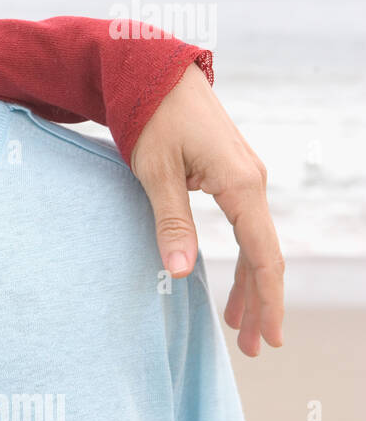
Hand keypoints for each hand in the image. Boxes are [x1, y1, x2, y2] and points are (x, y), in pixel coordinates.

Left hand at [130, 63, 283, 356]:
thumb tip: (178, 273)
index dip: (267, 300)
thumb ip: (171, 222)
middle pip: (265, 256)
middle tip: (253, 348)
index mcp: (239, 184)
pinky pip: (244, 227)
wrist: (156, 72)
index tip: (268, 338)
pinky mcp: (230, 175)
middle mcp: (252, 182)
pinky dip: (240, 259)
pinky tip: (229, 284)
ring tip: (239, 328)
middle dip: (260, 304)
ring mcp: (244, 178)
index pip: (263, 255)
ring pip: (256, 244)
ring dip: (250, 286)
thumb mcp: (154, 172)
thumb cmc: (151, 118)